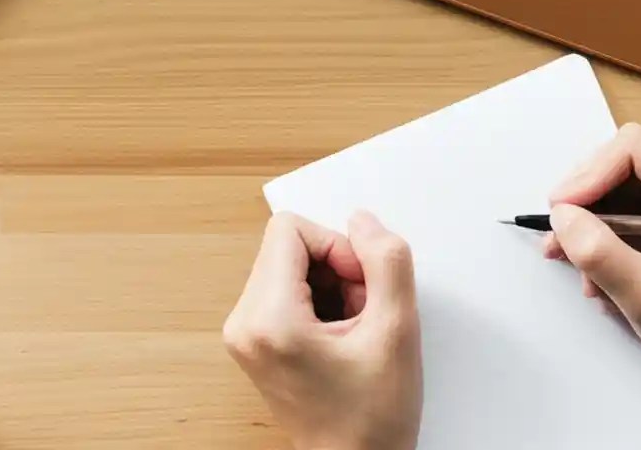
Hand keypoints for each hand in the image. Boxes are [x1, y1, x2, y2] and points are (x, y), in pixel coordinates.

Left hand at [223, 212, 421, 449]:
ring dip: (330, 285)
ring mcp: (243, 333)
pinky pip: (284, 289)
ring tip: (354, 330)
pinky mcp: (253, 340)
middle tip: (363, 313)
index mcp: (267, 320)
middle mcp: (243, 324)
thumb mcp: (397, 331)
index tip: (363, 287)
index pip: (289, 229)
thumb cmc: (372, 419)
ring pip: (288, 265)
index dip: (338, 247)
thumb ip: (387, 262)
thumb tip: (362, 221)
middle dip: (336, 268)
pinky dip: (318, 301)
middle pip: (287, 246)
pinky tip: (340, 336)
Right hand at [545, 123, 640, 448]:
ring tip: (581, 265)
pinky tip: (601, 267)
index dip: (588, 175)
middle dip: (586, 201)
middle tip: (560, 240)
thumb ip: (597, 251)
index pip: (634, 149)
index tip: (562, 212)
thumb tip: (561, 215)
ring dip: (594, 222)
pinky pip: (633, 202)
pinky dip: (609, 231)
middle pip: (625, 162)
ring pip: (623, 183)